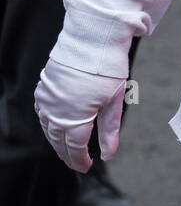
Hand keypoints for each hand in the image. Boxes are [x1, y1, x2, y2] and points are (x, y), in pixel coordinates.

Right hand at [34, 58, 126, 173]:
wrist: (92, 38)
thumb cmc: (106, 69)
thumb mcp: (114, 102)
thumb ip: (110, 131)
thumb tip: (108, 154)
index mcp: (75, 118)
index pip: (74, 148)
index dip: (80, 160)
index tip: (86, 167)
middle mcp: (56, 111)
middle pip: (59, 141)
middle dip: (68, 154)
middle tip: (77, 163)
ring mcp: (46, 99)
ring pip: (48, 128)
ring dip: (57, 140)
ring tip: (67, 148)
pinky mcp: (43, 88)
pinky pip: (42, 113)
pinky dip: (49, 123)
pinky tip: (56, 125)